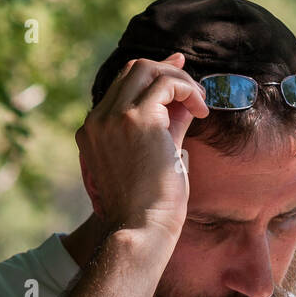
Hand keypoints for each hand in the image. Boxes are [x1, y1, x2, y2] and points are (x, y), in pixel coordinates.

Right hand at [75, 51, 209, 244]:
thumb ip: (167, 125)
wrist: (142, 228)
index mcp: (94, 131)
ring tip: (200, 104)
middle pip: (133, 70)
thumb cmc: (150, 205)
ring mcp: (112, 118)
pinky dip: (188, 90)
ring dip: (180, 81)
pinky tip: (201, 112)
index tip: (179, 70)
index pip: (122, 85)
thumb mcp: (157, 156)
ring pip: (147, 69)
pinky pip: (166, 83)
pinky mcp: (134, 119)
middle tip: (195, 90)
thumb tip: (186, 101)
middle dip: (169, 71)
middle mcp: (97, 120)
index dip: (153, 74)